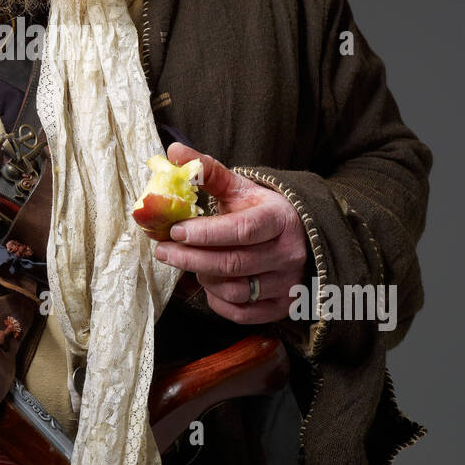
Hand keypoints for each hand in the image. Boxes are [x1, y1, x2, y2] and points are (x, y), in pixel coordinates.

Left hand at [153, 144, 309, 324]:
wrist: (302, 236)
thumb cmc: (262, 210)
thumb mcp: (241, 187)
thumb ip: (208, 171)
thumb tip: (173, 152)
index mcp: (279, 219)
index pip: (242, 229)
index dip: (205, 233)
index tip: (174, 231)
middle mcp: (288, 253)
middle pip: (233, 263)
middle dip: (191, 258)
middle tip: (162, 250)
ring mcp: (287, 283)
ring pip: (235, 290)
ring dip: (203, 277)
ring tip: (188, 262)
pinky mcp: (282, 307)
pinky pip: (241, 313)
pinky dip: (217, 301)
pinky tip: (206, 283)